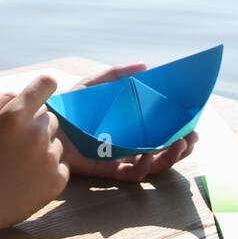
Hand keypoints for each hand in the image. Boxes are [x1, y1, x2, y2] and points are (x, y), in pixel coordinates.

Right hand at [0, 75, 68, 229]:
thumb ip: (5, 101)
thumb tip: (25, 93)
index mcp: (16, 115)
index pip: (45, 84)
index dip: (44, 86)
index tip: (45, 88)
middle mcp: (36, 133)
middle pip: (50, 119)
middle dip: (36, 128)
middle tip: (17, 145)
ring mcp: (49, 157)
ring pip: (57, 144)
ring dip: (43, 150)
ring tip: (20, 166)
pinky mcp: (57, 179)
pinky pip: (61, 165)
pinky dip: (49, 171)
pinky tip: (28, 179)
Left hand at [56, 63, 198, 181]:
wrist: (44, 125)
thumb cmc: (68, 107)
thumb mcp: (93, 86)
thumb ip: (115, 75)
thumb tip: (144, 65)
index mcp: (129, 128)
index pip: (161, 134)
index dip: (179, 132)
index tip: (193, 126)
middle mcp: (128, 146)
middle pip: (162, 152)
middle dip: (181, 148)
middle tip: (191, 138)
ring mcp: (119, 159)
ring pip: (153, 165)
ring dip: (169, 157)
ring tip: (179, 144)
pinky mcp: (107, 170)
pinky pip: (131, 173)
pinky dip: (144, 165)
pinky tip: (149, 153)